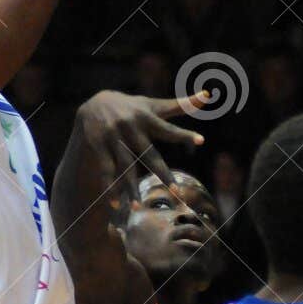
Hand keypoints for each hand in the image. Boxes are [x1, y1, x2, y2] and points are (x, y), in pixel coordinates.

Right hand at [80, 91, 208, 203]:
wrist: (94, 103)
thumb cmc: (132, 107)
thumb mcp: (153, 105)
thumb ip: (181, 104)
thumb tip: (208, 95)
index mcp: (146, 118)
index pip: (168, 129)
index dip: (183, 134)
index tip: (201, 140)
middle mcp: (130, 127)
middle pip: (148, 154)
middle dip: (161, 174)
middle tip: (175, 193)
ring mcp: (113, 138)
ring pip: (124, 166)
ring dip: (130, 187)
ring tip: (138, 207)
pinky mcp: (99, 147)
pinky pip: (105, 170)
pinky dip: (109, 188)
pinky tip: (115, 205)